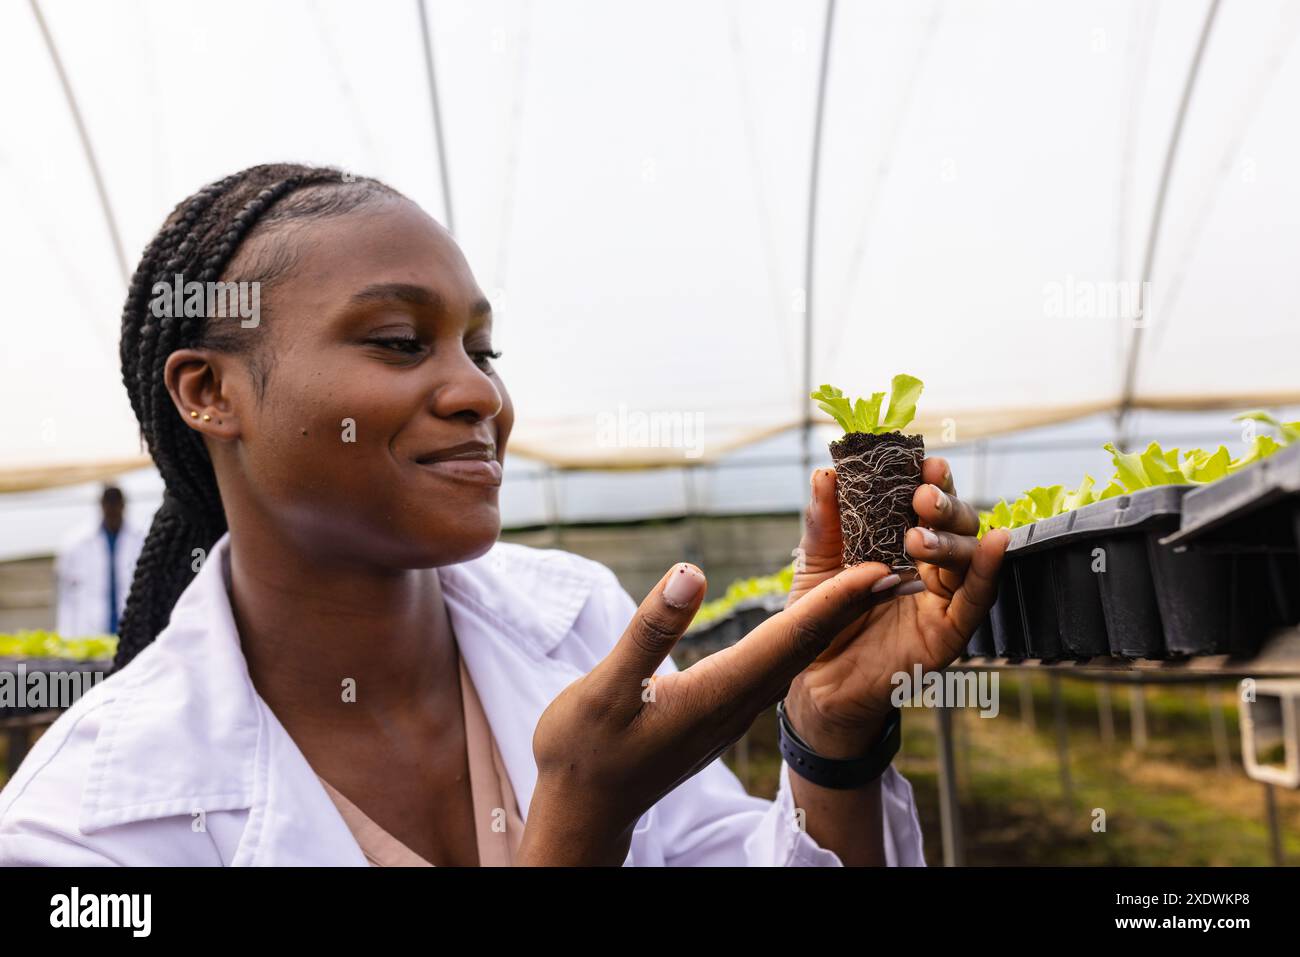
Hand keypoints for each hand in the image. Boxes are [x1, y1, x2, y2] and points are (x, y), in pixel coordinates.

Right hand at [517, 557, 900, 864]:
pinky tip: (804, 622)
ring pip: (791, 658)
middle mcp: (736, 703)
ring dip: (829, 620)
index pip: (788, 639)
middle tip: (896, 562)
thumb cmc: (584, 751)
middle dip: (850, 604)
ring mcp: (729, 712)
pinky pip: (771, 668)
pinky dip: (797, 637)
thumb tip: (691, 572)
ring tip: (862, 583)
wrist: (584, 810)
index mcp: (717, 692)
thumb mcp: (605, 687)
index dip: (834, 602)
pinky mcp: (718, 714)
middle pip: (804, 646)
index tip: (875, 567)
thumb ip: (650, 630)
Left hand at [783, 458, 1008, 757]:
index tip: (923, 462)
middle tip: (921, 497)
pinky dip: (988, 572)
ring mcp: (941, 598)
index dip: (929, 480)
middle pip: (955, 523)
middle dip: (944, 504)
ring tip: (919, 536)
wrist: (813, 682)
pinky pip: (977, 600)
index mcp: (898, 541)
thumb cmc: (820, 619)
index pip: (924, 503)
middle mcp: (928, 565)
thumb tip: (824, 474)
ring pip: (968, 557)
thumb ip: (823, 522)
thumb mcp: (815, 564)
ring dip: (953, 538)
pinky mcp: (949, 633)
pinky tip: (995, 544)